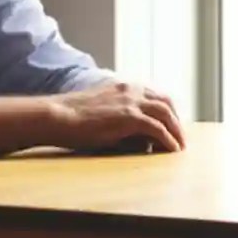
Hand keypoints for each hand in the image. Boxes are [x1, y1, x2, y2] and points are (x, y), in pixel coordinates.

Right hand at [50, 81, 185, 152]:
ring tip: (179, 147)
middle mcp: (131, 90)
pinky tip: (171, 150)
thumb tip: (133, 133)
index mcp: (123, 87)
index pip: (154, 95)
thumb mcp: (99, 110)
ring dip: (176, 131)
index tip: (171, 124)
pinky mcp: (129, 117)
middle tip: (179, 137)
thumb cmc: (71, 117)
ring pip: (165, 114)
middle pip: (165, 102)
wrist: (57, 116)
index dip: (166, 110)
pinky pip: (158, 129)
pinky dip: (168, 140)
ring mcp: (131, 102)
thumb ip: (118, 115)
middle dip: (175, 120)